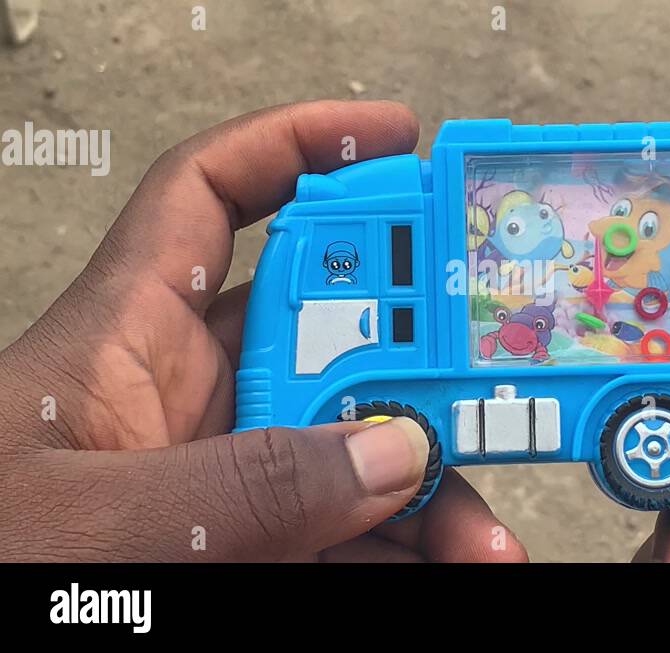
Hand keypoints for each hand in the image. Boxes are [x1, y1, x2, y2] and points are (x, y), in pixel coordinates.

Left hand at [0, 100, 526, 561]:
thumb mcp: (100, 520)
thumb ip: (242, 485)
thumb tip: (390, 454)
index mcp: (125, 337)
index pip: (210, 197)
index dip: (299, 147)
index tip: (396, 137)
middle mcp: (187, 395)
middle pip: (324, 337)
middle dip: (412, 359)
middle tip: (482, 387)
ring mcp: (221, 474)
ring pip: (350, 447)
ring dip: (427, 484)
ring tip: (482, 536)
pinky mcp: (243, 540)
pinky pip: (343, 527)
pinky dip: (404, 545)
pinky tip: (451, 559)